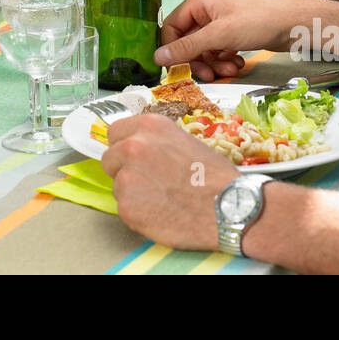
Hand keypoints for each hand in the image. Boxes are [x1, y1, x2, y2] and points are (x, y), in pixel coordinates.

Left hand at [101, 114, 238, 251]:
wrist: (228, 208)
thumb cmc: (214, 175)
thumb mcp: (184, 140)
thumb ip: (155, 141)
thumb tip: (138, 148)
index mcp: (148, 126)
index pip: (115, 132)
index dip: (124, 145)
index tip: (132, 156)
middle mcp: (132, 147)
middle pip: (110, 158)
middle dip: (124, 169)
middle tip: (148, 180)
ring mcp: (127, 179)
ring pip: (118, 185)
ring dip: (133, 192)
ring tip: (162, 198)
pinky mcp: (127, 208)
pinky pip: (124, 208)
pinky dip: (138, 212)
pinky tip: (161, 212)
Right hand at [158, 0, 300, 80]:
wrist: (295, 24)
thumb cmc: (260, 20)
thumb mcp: (220, 35)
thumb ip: (188, 47)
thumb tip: (158, 57)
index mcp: (200, 0)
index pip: (172, 27)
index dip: (173, 49)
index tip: (177, 69)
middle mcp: (207, 9)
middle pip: (188, 41)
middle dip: (199, 60)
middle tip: (209, 75)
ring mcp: (221, 21)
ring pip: (204, 49)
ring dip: (214, 63)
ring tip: (230, 69)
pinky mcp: (233, 33)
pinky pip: (218, 51)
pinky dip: (225, 61)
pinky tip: (237, 63)